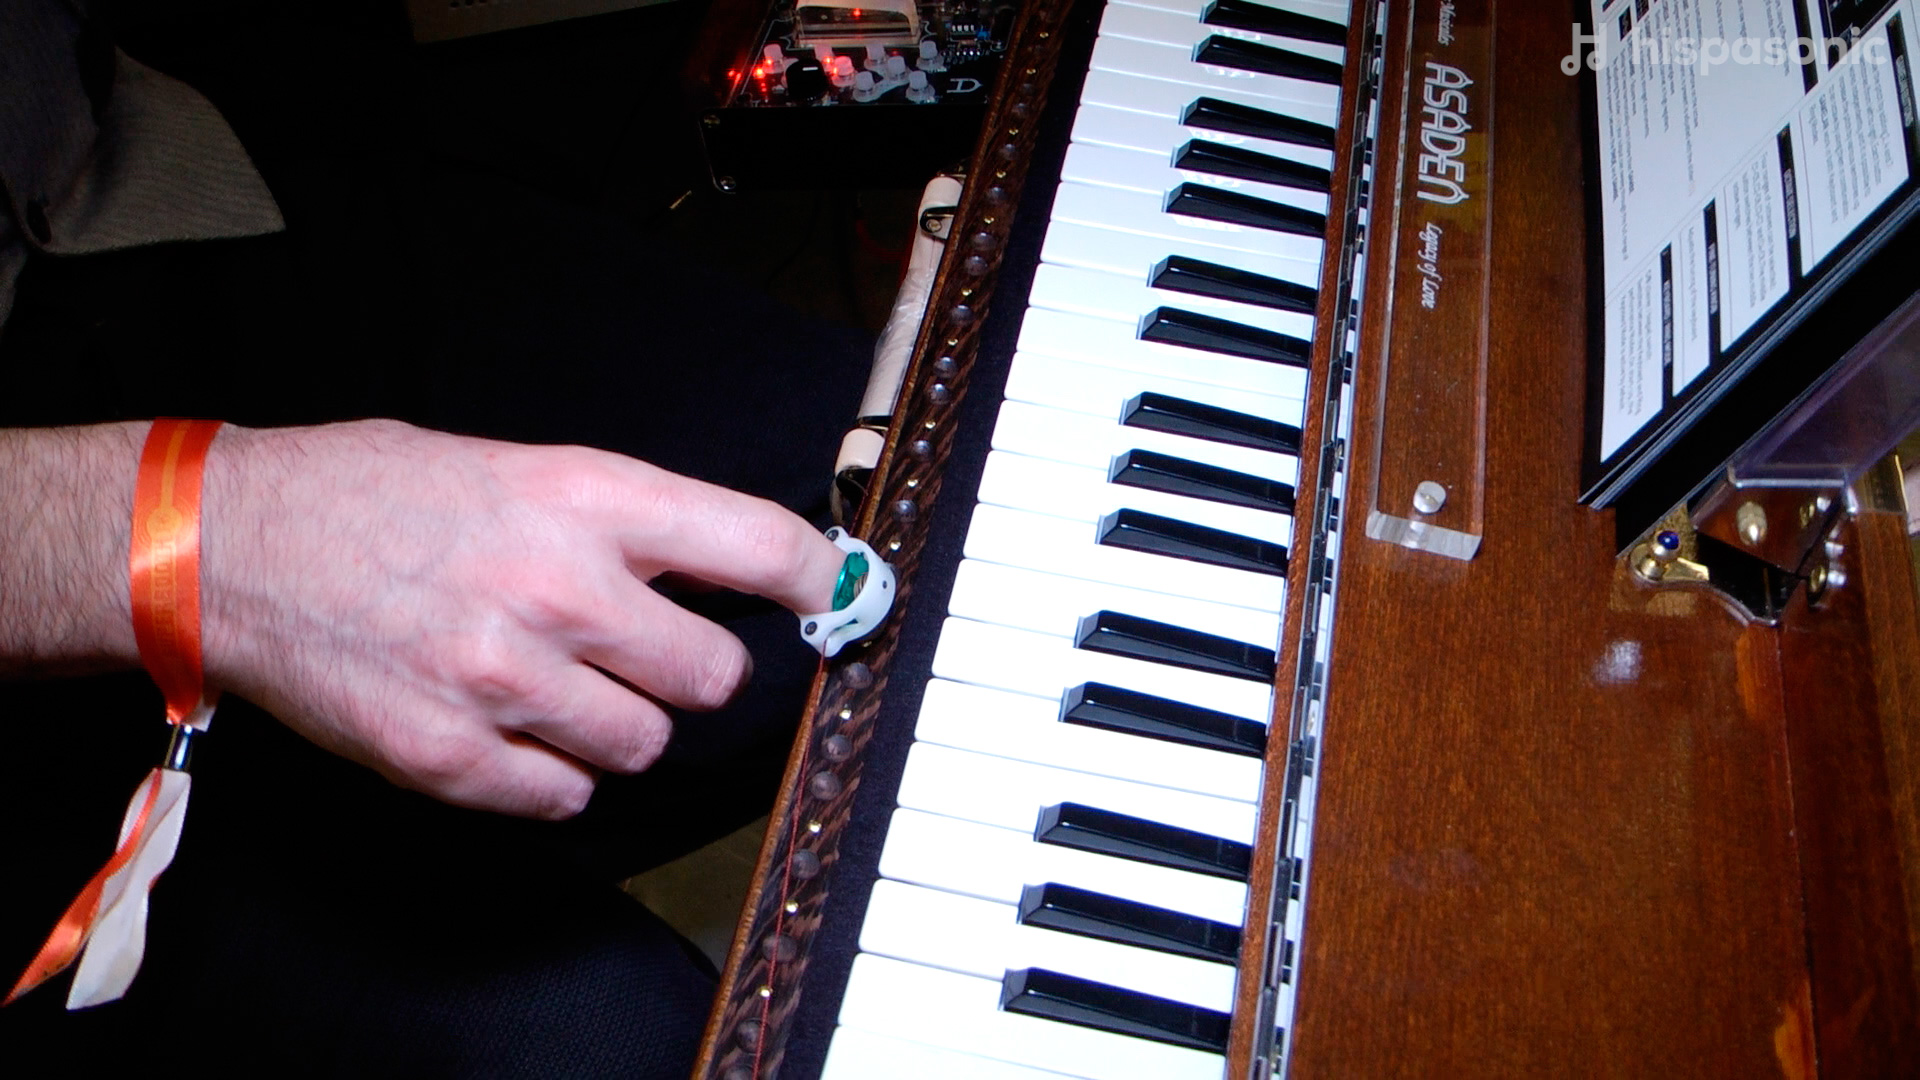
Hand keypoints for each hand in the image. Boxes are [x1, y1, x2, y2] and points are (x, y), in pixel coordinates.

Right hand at [199, 420, 845, 818]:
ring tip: (559, 684)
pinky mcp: (454, 755)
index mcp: (585, 498)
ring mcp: (507, 679)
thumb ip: (622, 521)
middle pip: (718, 674)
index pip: (761, 546)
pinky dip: (554, 773)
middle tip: (651, 652)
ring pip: (647, 743)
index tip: (831, 599)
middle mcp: (560, 588)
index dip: (817, 581)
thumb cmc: (374, 496)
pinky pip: (568, 795)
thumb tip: (723, 564)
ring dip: (621, 724)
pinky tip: (512, 726)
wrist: (231, 547)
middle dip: (695, 669)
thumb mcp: (517, 468)